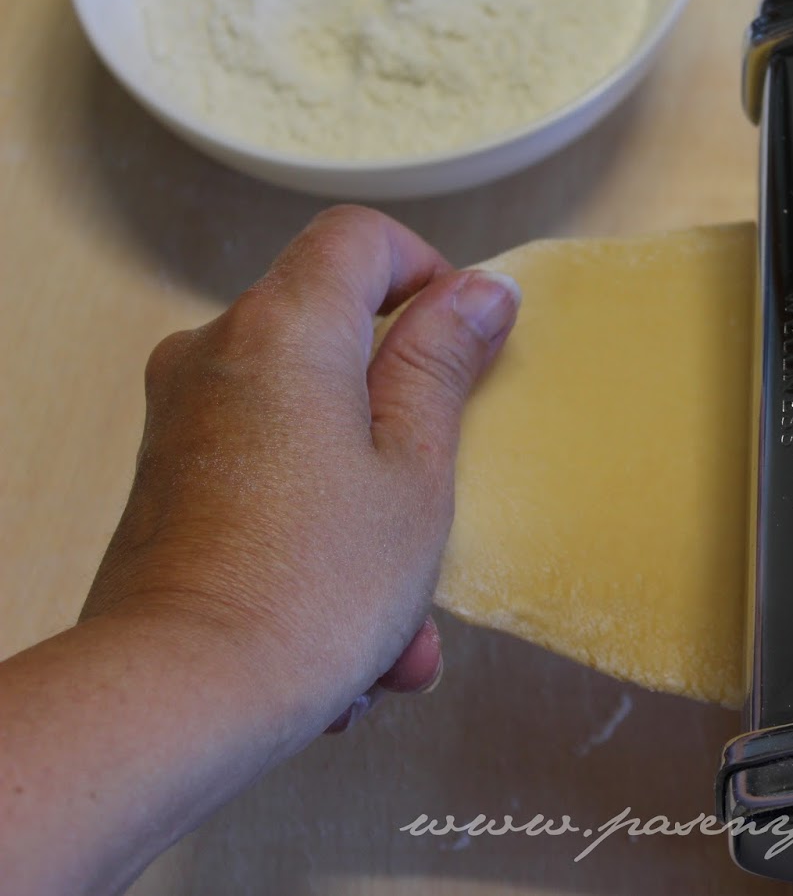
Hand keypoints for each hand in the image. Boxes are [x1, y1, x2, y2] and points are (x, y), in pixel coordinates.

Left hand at [81, 204, 520, 736]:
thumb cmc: (312, 585)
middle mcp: (216, 353)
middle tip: (445, 510)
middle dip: (407, 428)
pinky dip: (320, 535)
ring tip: (403, 622)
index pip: (359, 238)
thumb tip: (478, 290)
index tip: (463, 343)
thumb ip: (442, 364)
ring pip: (311, 429)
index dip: (426, 273)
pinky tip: (357, 637)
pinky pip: (270, 479)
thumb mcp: (417, 467)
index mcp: (284, 328)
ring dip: (371, 509)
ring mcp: (183, 418)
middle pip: (337, 340)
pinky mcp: (170, 481)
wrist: (180, 698)